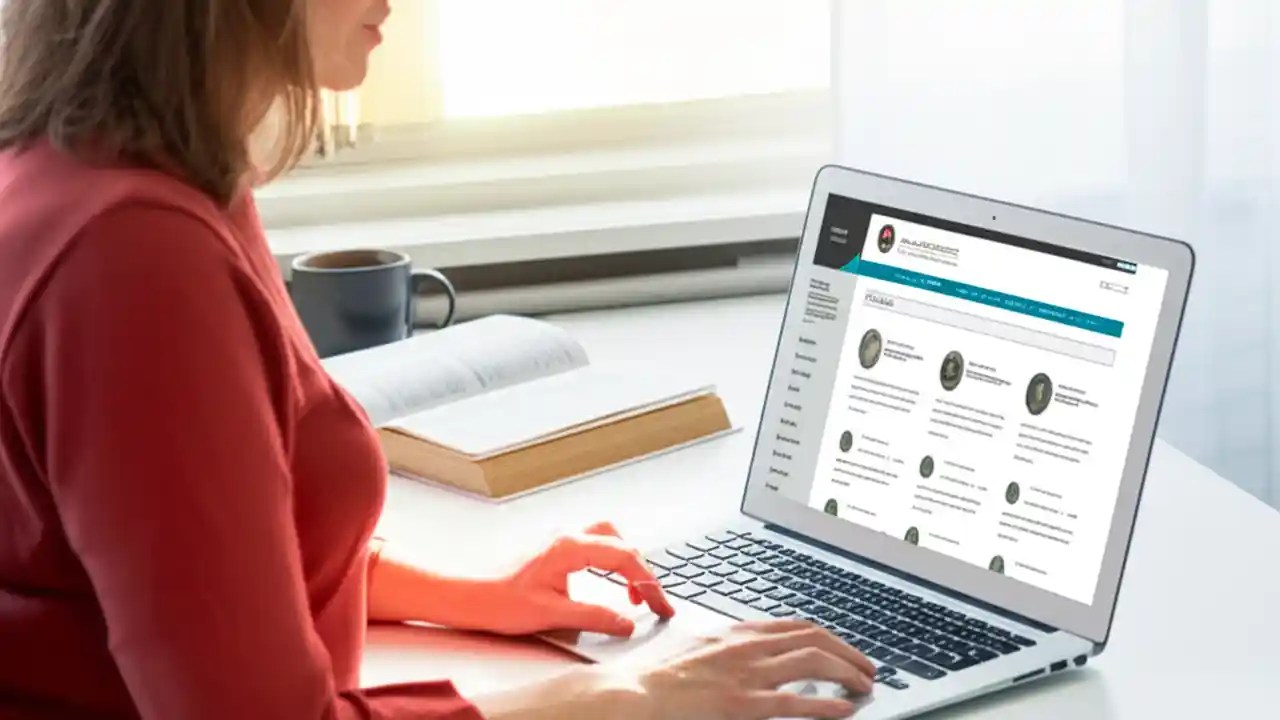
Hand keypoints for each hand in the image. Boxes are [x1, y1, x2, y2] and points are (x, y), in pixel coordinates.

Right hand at [474, 619, 876, 719]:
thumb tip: (754, 660)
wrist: (631, 696)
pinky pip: (796, 701)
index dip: (828, 636)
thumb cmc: (658, 681)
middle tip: (867, 669)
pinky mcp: (742, 703)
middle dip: (848, 651)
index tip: (845, 648)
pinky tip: (845, 709)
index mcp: (736, 633)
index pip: (795, 625)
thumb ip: (730, 652)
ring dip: (847, 672)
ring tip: (865, 686)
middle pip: (813, 636)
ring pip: (813, 660)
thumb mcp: (699, 653)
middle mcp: (746, 645)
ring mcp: (746, 674)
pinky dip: (827, 704)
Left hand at [479, 521, 674, 636]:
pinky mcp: (553, 549)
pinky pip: (593, 545)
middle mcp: (566, 536)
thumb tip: (625, 622)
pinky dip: (610, 561)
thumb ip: (594, 616)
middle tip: (653, 602)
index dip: (648, 583)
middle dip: (642, 572)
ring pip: (608, 538)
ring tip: (634, 593)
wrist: (467, 594)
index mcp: (568, 547)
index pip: (624, 557)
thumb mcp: (551, 614)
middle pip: (621, 542)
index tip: (660, 605)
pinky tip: (608, 582)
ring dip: (626, 562)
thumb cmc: (499, 600)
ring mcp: (559, 540)